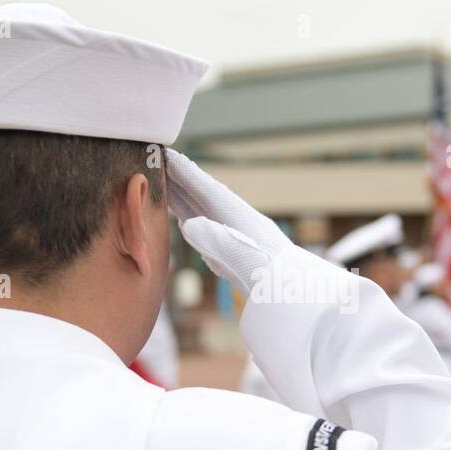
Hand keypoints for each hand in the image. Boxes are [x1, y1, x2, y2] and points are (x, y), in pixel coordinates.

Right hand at [165, 149, 291, 296]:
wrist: (294, 293)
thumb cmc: (272, 279)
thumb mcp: (244, 260)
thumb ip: (218, 241)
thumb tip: (188, 224)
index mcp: (241, 220)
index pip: (209, 192)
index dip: (188, 174)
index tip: (168, 156)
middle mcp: (238, 222)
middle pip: (204, 196)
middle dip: (181, 179)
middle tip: (156, 160)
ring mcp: (237, 235)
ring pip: (205, 210)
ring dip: (184, 196)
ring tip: (163, 182)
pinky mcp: (236, 251)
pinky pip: (209, 228)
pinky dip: (194, 218)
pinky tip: (183, 217)